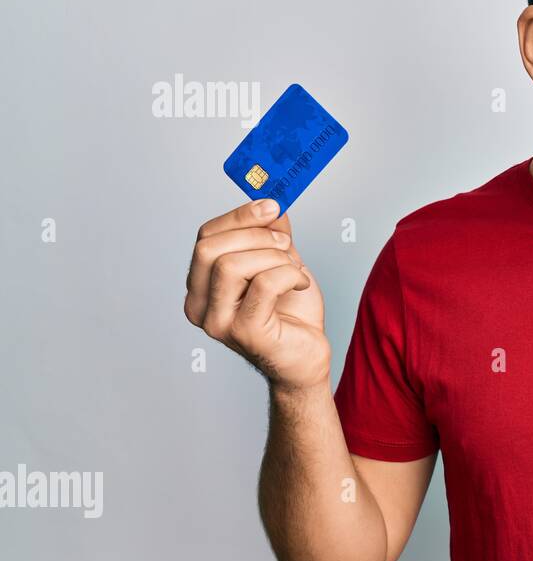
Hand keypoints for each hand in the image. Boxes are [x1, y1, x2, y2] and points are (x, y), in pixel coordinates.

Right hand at [183, 199, 330, 389]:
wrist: (305, 358)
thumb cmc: (289, 315)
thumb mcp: (279, 263)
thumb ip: (270, 235)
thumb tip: (271, 202)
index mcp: (200, 286)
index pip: (205, 237)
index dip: (239, 216)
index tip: (272, 206)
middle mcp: (199, 306)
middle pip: (209, 248)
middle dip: (255, 235)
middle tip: (286, 243)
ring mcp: (218, 322)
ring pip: (232, 265)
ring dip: (274, 258)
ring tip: (294, 270)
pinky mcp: (244, 332)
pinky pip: (264, 284)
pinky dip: (289, 275)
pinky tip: (300, 284)